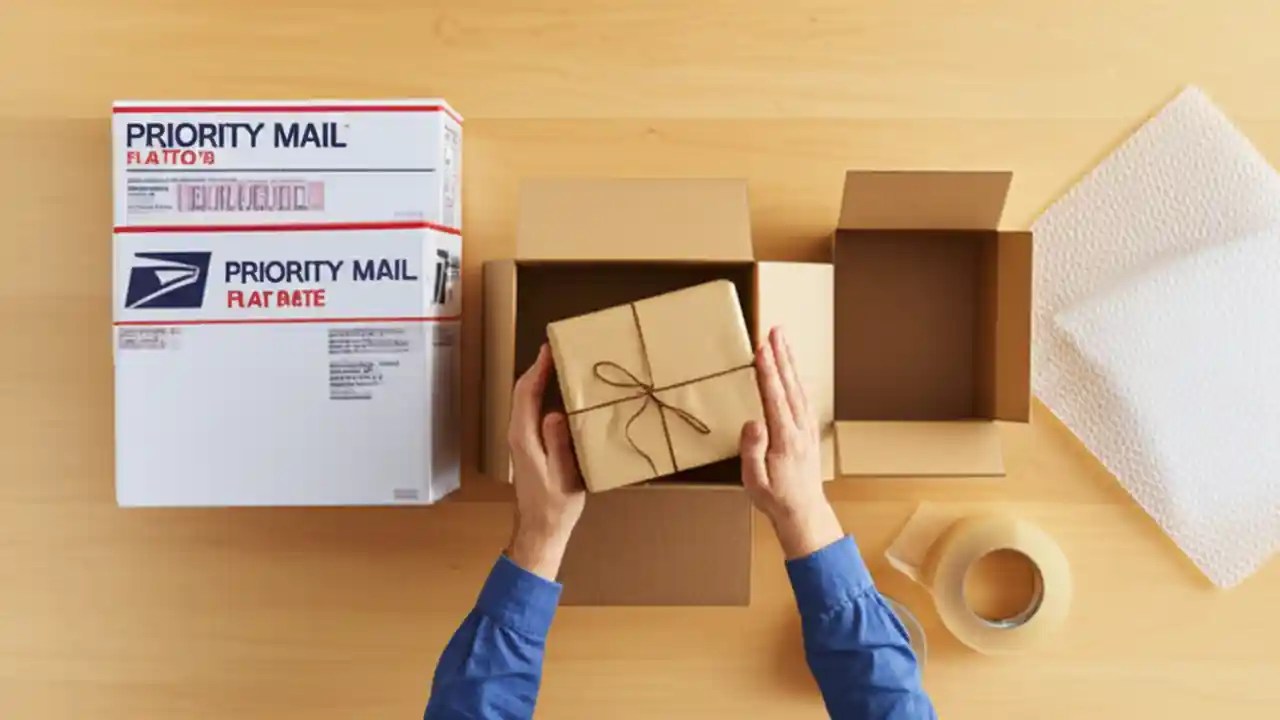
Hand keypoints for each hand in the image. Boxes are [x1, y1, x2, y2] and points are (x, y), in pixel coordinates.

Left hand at [506, 344, 585, 579]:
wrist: (541, 529)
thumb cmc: (555, 507)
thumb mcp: (564, 477)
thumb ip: (559, 446)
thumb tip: (556, 414)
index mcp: (524, 438)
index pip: (526, 393)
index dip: (537, 368)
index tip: (550, 349)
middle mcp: (518, 434)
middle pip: (523, 391)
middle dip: (538, 367)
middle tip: (558, 349)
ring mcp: (521, 439)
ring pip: (526, 400)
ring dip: (540, 379)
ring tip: (561, 364)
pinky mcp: (528, 445)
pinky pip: (532, 410)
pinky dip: (543, 394)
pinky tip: (561, 393)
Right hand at [741, 327, 842, 559]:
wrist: (804, 513)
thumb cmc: (775, 498)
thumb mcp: (754, 481)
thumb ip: (752, 451)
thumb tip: (753, 421)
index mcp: (785, 439)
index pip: (774, 398)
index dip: (767, 372)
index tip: (762, 349)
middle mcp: (799, 429)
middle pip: (789, 386)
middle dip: (781, 356)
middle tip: (775, 331)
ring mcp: (806, 429)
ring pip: (798, 388)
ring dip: (789, 363)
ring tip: (782, 341)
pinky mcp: (808, 431)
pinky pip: (802, 398)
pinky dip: (795, 379)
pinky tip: (791, 370)